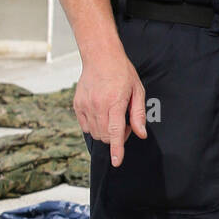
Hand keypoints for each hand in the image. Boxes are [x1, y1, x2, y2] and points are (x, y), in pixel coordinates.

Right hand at [73, 42, 147, 167]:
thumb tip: (141, 134)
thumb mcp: (137, 91)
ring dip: (106, 132)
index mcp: (114, 102)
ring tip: (113, 116)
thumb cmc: (121, 72)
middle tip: (125, 123)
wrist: (100, 57)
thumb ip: (138, 115)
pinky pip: (85, 127)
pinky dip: (94, 127)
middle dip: (117, 137)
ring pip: (95, 133)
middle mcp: (98, 105)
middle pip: (106, 136)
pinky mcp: (77, 106)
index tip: (116, 161)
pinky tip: (102, 115)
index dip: (117, 149)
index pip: (115, 131)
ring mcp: (85, 106)